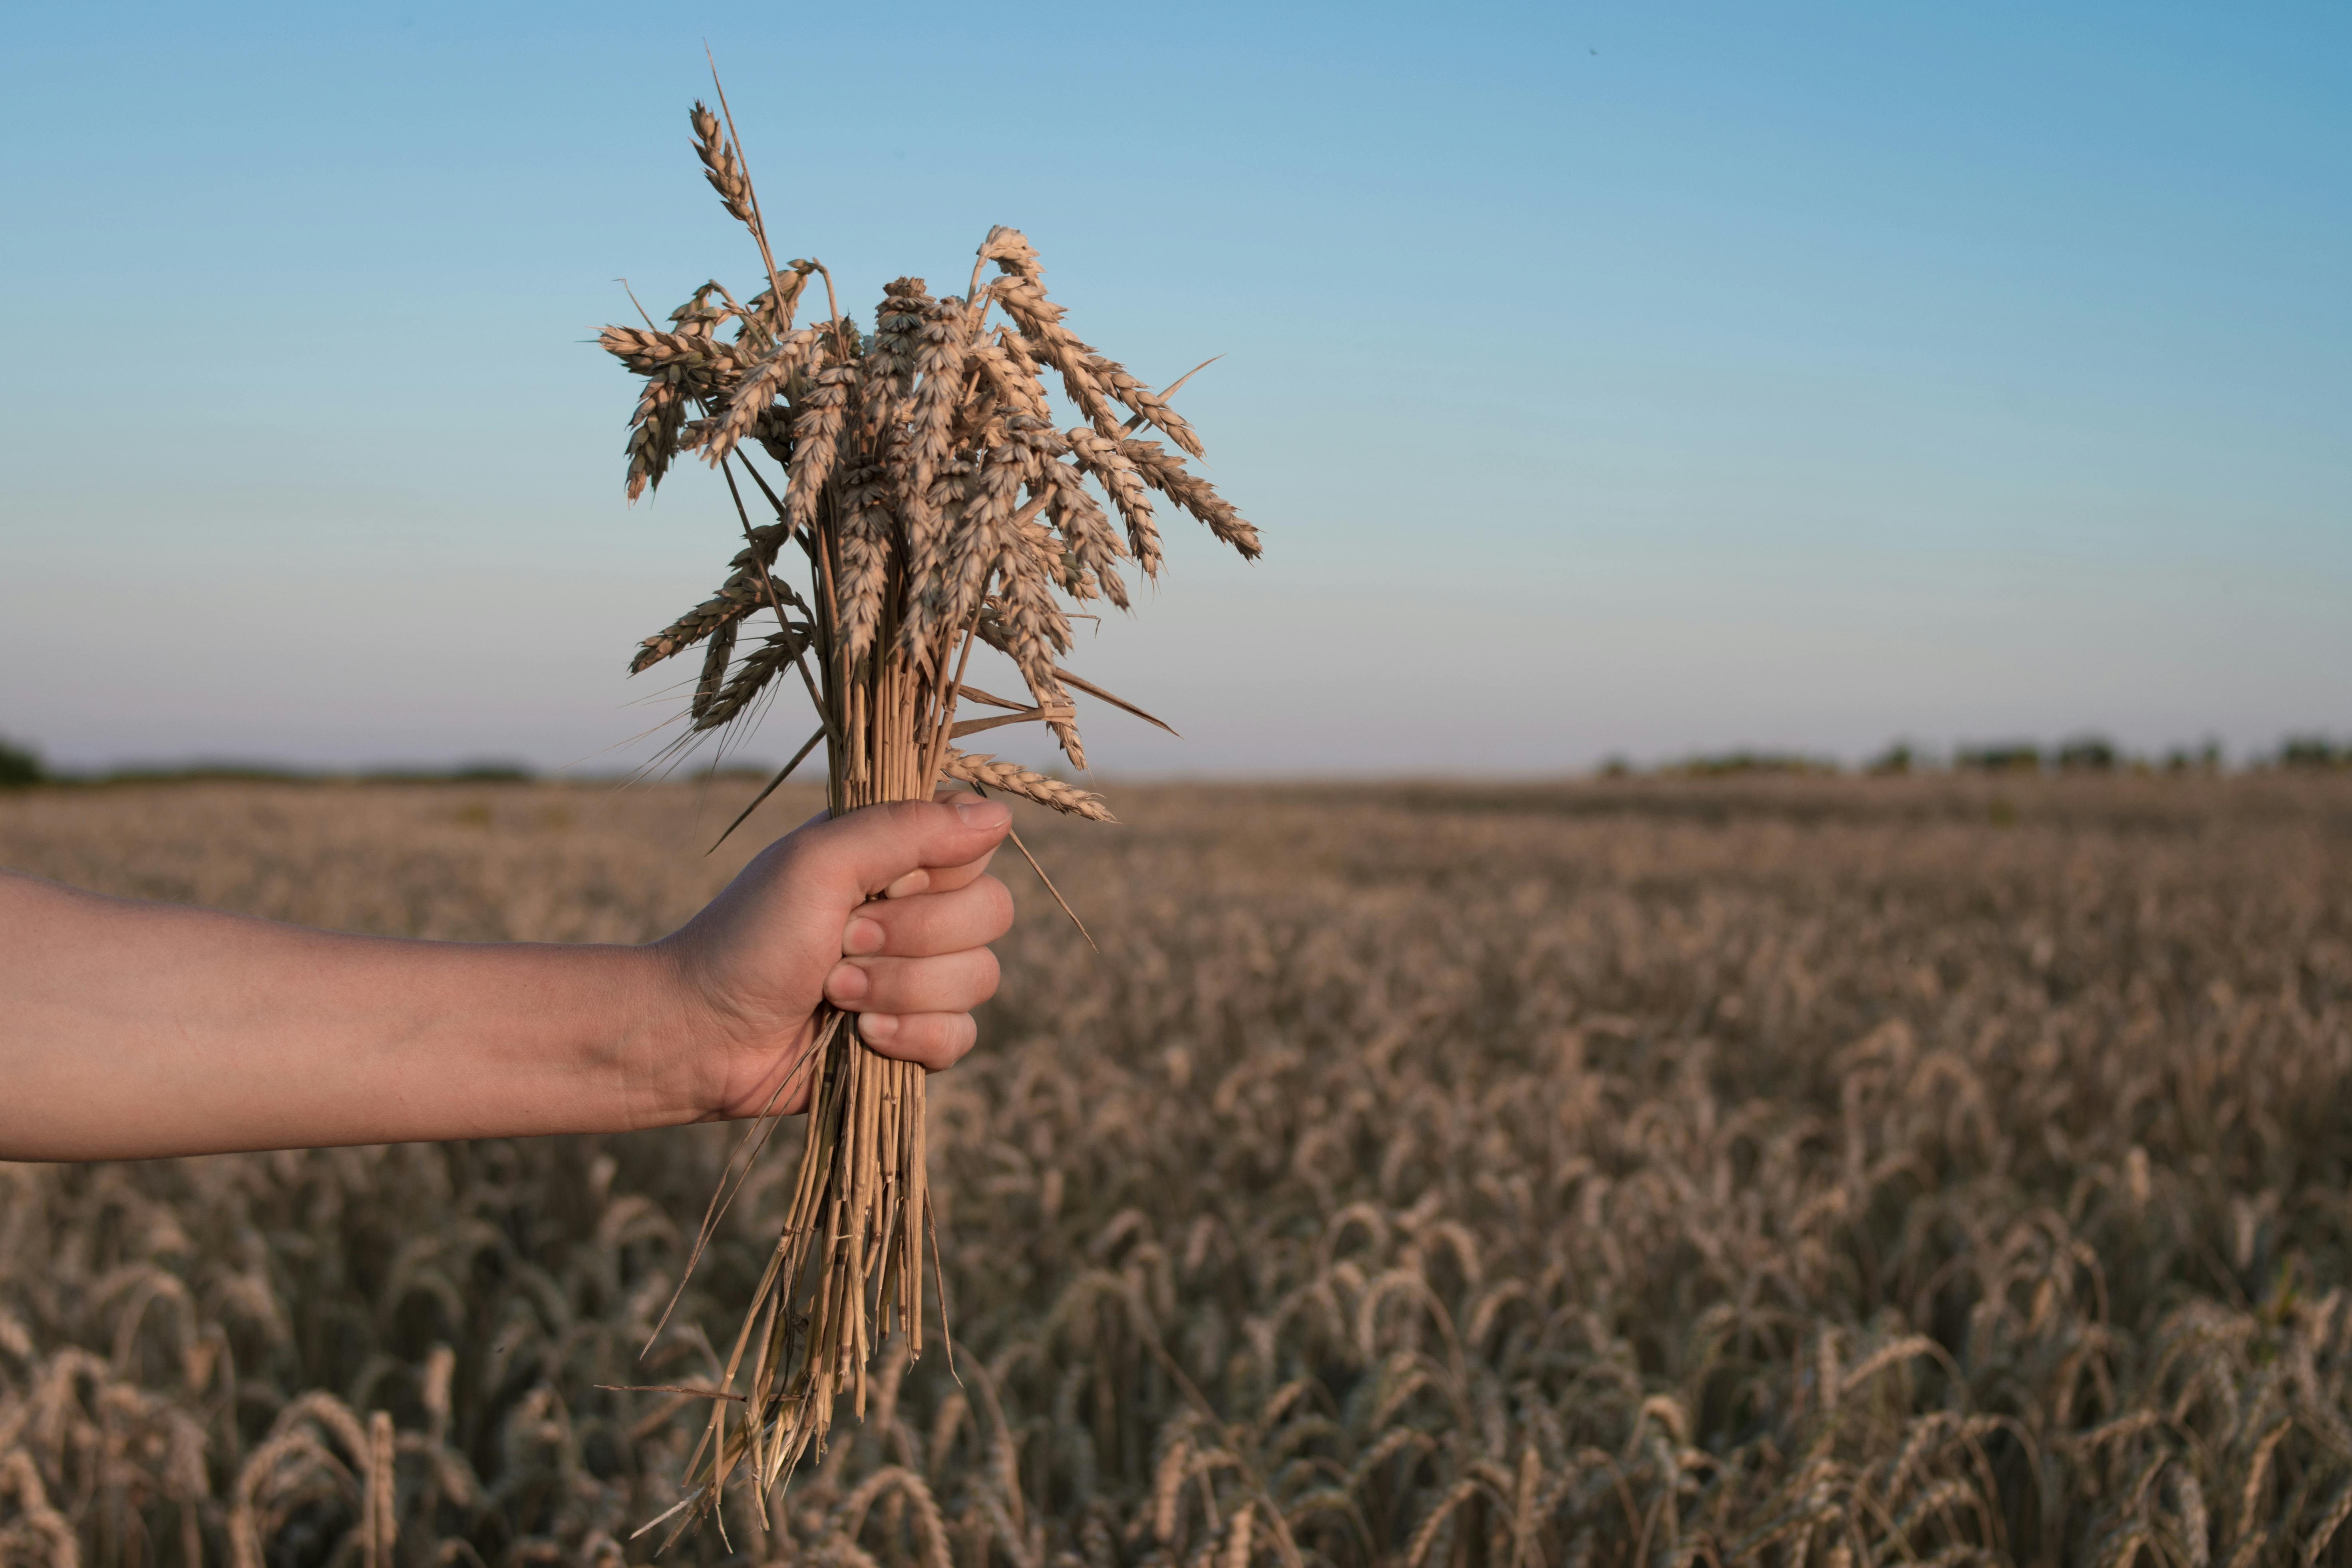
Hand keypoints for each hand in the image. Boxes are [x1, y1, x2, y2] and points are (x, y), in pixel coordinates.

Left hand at [652, 794, 1015, 1120]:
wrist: (704, 1034)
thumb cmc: (750, 936)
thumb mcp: (820, 863)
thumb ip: (908, 830)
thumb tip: (999, 816)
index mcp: (900, 853)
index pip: (979, 842)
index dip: (942, 869)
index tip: (885, 881)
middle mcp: (920, 907)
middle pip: (992, 911)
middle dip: (914, 936)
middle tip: (843, 941)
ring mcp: (922, 974)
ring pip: (980, 977)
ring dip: (901, 989)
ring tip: (836, 992)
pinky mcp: (917, 1035)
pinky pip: (961, 1036)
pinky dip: (909, 1037)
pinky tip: (860, 1036)